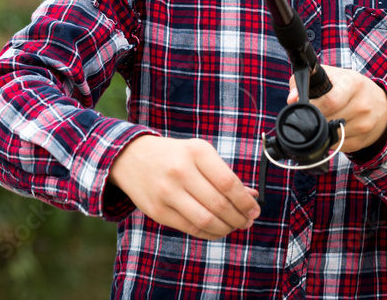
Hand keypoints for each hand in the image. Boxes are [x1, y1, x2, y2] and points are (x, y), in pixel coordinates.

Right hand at [108, 135, 260, 239]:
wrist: (131, 158)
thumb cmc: (175, 155)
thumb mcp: (200, 154)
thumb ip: (225, 175)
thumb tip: (252, 196)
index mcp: (197, 152)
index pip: (228, 183)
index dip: (245, 201)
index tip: (255, 210)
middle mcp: (181, 172)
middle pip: (218, 204)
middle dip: (239, 218)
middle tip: (248, 221)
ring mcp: (167, 193)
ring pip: (205, 220)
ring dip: (226, 228)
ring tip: (235, 226)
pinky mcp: (157, 211)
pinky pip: (190, 228)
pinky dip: (209, 233)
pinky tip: (218, 230)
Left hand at [288, 65, 386, 152]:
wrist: (381, 106)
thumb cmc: (352, 88)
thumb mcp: (335, 75)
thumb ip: (309, 82)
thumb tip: (292, 99)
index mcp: (354, 84)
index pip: (330, 101)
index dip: (313, 105)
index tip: (303, 106)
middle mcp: (362, 105)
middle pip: (327, 119)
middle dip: (314, 118)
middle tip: (311, 113)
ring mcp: (363, 125)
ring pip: (330, 135)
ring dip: (320, 130)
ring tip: (323, 119)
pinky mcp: (361, 142)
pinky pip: (335, 146)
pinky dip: (329, 139)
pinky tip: (333, 129)